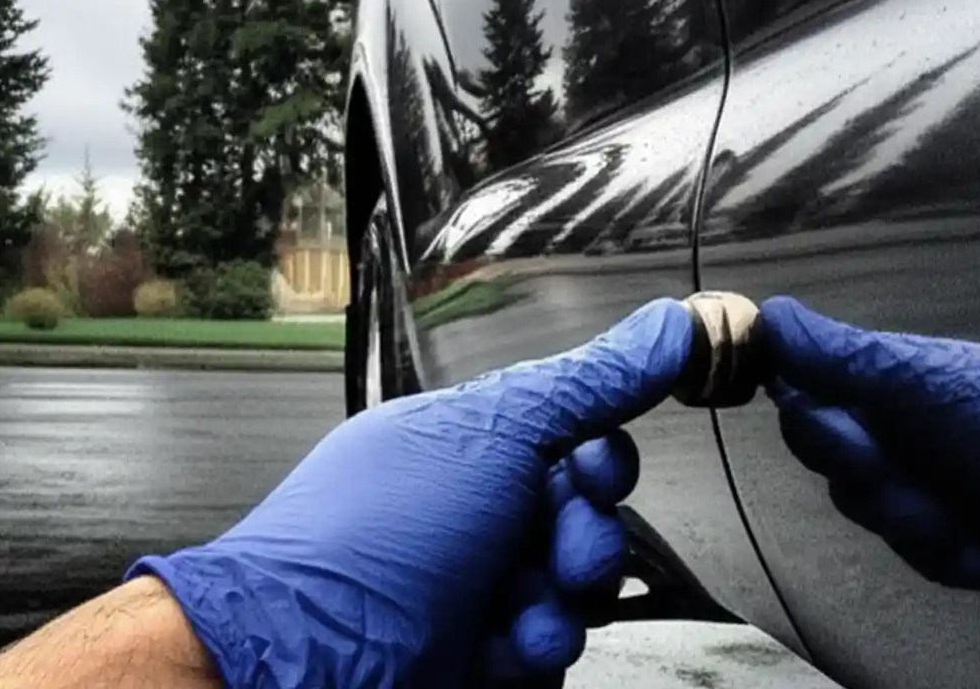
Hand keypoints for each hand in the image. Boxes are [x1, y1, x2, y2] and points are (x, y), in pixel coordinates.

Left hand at [129, 299, 693, 686]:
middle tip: (562, 552)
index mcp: (466, 444)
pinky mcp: (481, 652)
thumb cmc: (372, 535)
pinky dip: (536, 647)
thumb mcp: (496, 432)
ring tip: (524, 613)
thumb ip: (592, 382)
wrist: (309, 657)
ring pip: (575, 587)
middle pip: (584, 516)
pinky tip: (505, 647)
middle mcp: (471, 511)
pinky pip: (550, 643)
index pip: (570, 436)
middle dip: (587, 537)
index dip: (601, 455)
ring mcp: (474, 585)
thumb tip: (670, 325)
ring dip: (563, 600)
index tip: (597, 470)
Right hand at [760, 296, 979, 658]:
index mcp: (909, 370)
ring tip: (971, 528)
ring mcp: (934, 473)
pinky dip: (945, 558)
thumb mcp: (948, 391)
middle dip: (871, 482)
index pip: (812, 380)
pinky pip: (907, 551)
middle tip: (923, 493)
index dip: (815, 417)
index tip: (857, 441)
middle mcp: (914, 416)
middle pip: (828, 450)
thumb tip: (772, 316)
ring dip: (912, 525)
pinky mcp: (955, 528)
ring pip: (864, 506)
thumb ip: (853, 358)